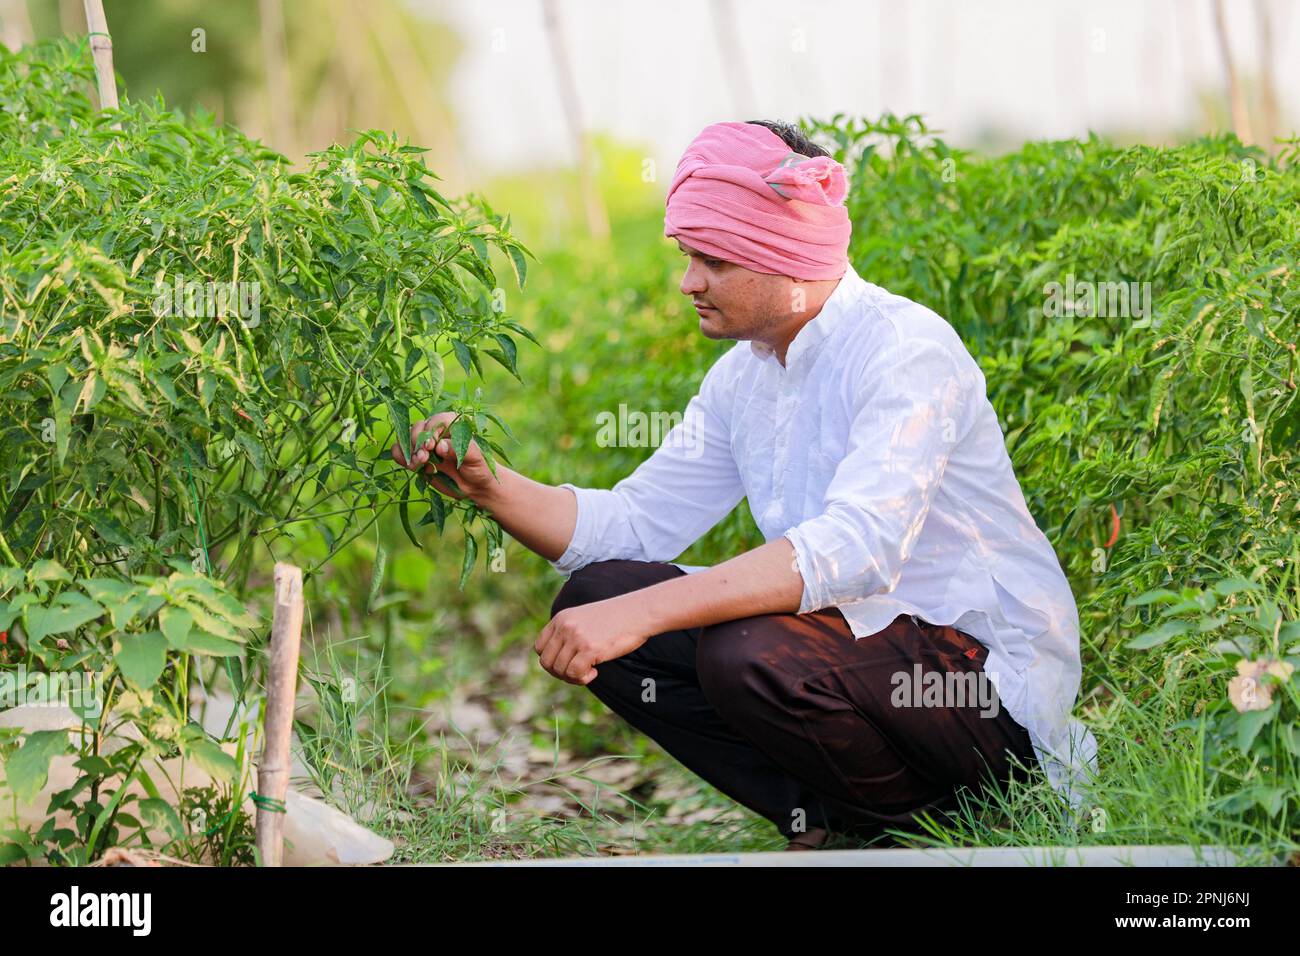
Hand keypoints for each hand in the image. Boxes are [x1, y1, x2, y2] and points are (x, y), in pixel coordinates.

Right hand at [391, 411, 497, 502]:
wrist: (474, 486)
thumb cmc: (479, 468)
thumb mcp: (475, 459)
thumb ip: (458, 450)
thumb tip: (440, 445)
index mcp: (453, 425)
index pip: (436, 420)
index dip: (430, 432)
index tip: (431, 447)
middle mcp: (436, 431)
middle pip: (417, 428)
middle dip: (417, 443)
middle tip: (423, 458)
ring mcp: (424, 443)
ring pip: (406, 438)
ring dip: (408, 450)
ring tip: (418, 465)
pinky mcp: (416, 456)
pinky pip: (399, 450)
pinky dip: (400, 456)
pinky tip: (411, 466)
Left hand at [535, 597, 652, 684]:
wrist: (638, 612)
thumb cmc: (616, 618)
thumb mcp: (584, 618)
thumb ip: (569, 633)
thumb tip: (559, 662)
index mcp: (561, 618)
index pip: (539, 647)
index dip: (551, 660)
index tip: (567, 663)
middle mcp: (565, 627)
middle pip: (546, 662)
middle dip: (560, 673)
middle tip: (578, 672)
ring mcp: (576, 637)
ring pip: (560, 670)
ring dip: (573, 677)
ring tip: (589, 672)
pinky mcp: (589, 649)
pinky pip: (575, 673)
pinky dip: (583, 679)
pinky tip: (595, 672)